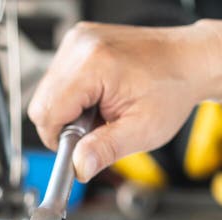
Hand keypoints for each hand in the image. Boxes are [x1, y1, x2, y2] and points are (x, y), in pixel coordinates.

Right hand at [28, 20, 221, 181]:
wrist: (189, 61)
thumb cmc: (172, 89)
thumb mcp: (142, 129)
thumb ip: (105, 150)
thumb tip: (78, 167)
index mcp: (94, 64)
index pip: (47, 113)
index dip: (59, 138)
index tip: (81, 146)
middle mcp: (80, 47)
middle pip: (42, 103)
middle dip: (64, 124)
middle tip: (96, 126)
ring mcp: (76, 41)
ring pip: (46, 94)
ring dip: (68, 110)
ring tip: (100, 109)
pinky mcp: (76, 43)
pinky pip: (56, 81)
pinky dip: (72, 96)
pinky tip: (96, 97)